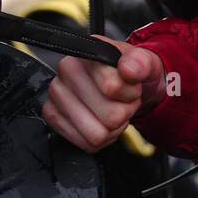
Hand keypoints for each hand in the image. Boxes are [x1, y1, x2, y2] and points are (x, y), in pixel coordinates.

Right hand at [42, 37, 166, 152]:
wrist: (122, 86)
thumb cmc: (130, 74)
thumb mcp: (145, 63)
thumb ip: (141, 63)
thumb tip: (128, 69)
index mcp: (86, 53)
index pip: (112, 88)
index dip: (130, 94)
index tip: (130, 87)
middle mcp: (65, 70)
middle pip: (109, 117)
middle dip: (123, 114)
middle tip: (120, 101)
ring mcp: (56, 93)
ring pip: (97, 134)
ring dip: (113, 128)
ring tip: (111, 110)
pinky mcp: (52, 114)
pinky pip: (85, 144)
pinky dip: (100, 139)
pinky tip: (99, 121)